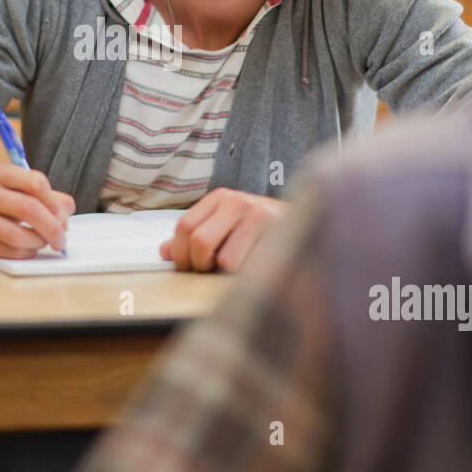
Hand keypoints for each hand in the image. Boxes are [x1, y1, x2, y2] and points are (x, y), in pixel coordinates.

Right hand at [0, 162, 75, 258]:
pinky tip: (27, 248)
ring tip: (43, 241)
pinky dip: (26, 252)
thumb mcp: (8, 184)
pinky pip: (9, 251)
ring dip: (40, 242)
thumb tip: (68, 208)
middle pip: (30, 209)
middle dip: (53, 227)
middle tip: (61, 237)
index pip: (35, 183)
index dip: (55, 202)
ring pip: (20, 235)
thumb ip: (40, 192)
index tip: (62, 215)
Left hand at [160, 188, 288, 271]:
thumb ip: (197, 236)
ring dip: (227, 273)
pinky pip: (250, 265)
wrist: (308, 221)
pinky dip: (247, 274)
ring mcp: (257, 214)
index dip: (179, 253)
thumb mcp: (225, 225)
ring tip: (236, 268)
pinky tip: (254, 266)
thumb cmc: (262, 229)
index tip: (186, 267)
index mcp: (219, 198)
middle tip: (207, 271)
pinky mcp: (276, 231)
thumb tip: (164, 252)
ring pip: (225, 259)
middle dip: (199, 266)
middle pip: (199, 242)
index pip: (184, 226)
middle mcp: (236, 201)